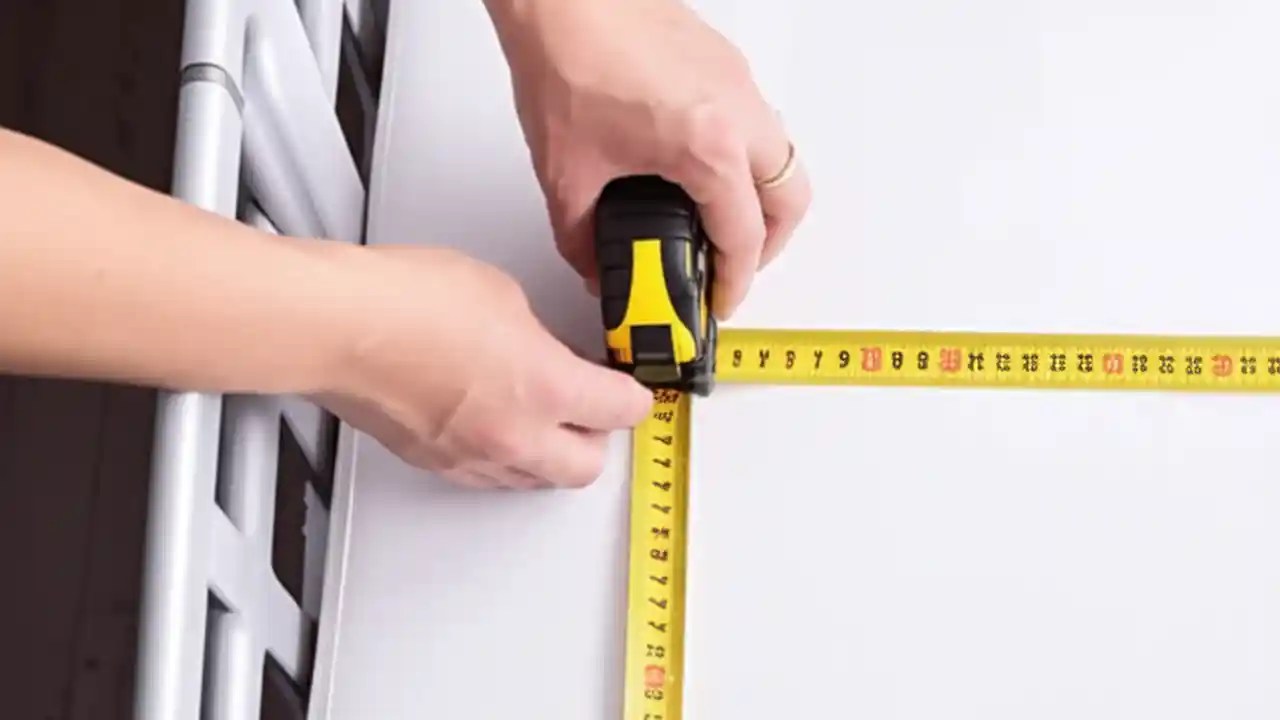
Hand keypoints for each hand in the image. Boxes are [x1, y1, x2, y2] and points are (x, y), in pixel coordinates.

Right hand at [316, 244, 652, 489]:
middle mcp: (515, 435)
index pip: (623, 410)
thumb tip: (546, 344)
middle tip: (593, 408)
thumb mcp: (502, 294)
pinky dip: (503, 456)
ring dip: (551, 453)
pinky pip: (488, 475)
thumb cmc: (403, 302)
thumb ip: (539, 331)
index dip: (634, 393)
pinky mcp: (434, 462)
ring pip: (536, 479)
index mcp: (546, 388)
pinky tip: (494, 423)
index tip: (630, 382)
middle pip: (588, 467)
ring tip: (542, 415)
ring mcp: (472, 457)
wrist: (338, 326)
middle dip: (598, 439)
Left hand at [486, 0, 810, 318]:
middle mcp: (738, 112)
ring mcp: (737, 82)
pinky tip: (697, 167)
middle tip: (733, 266)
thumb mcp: (566, 173)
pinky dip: (744, 156)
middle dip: (769, 245)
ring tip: (719, 221)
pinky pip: (757, 122)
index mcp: (708, 147)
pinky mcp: (724, 62)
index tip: (717, 301)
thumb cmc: (567, 57)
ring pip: (782, 156)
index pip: (744, 237)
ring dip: (762, 198)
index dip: (734, 283)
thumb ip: (580, 237)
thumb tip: (592, 266)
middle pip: (790, 199)